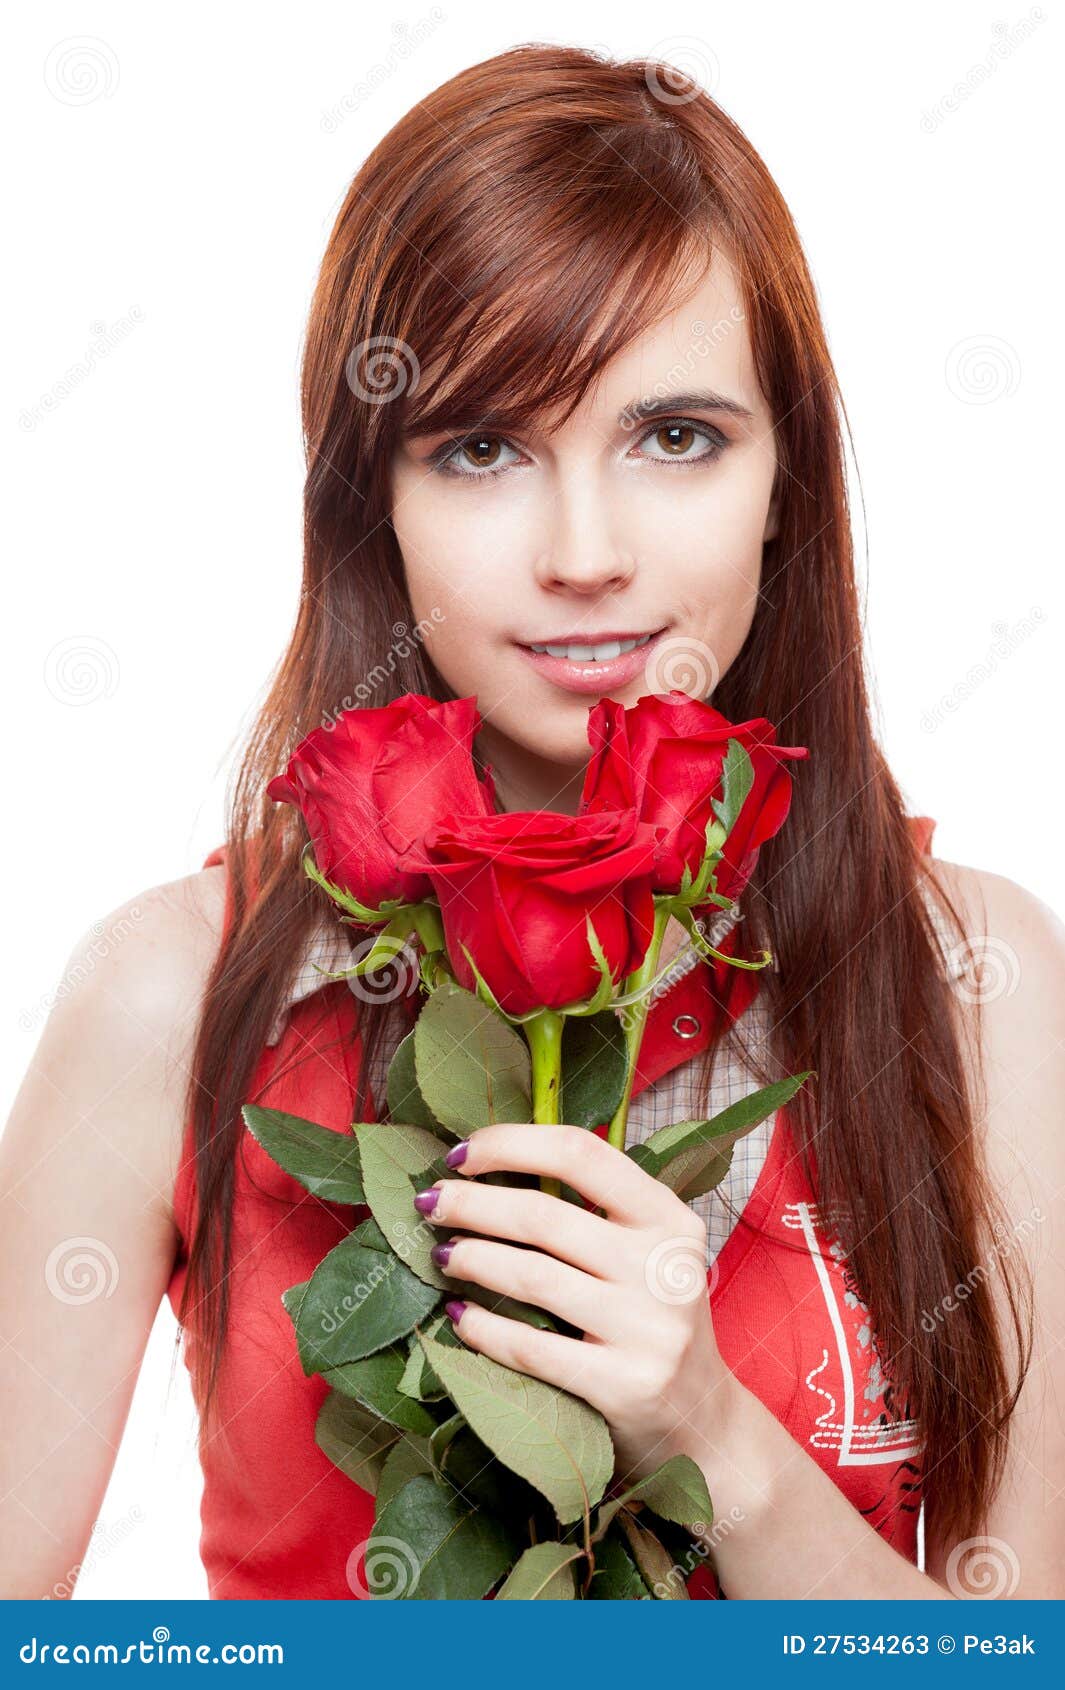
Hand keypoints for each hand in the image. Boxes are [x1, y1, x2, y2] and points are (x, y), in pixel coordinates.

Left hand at [411, 1121, 732, 1485]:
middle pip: (544, 1215)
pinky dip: (483, 1328)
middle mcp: (665, 1266)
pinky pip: (532, 1348)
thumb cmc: (654, 1322)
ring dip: (472, 1259)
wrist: (702, 1423)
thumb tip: (493, 1162)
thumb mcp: (647, 1254)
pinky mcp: (624, 1385)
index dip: (511, 1144)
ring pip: (533, 1276)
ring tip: (440, 1254)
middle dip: (472, 1204)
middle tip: (430, 1204)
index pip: (581, 1154)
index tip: (459, 1154)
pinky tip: (456, 1316)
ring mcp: (649, 1328)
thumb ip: (596, 1210)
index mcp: (669, 1218)